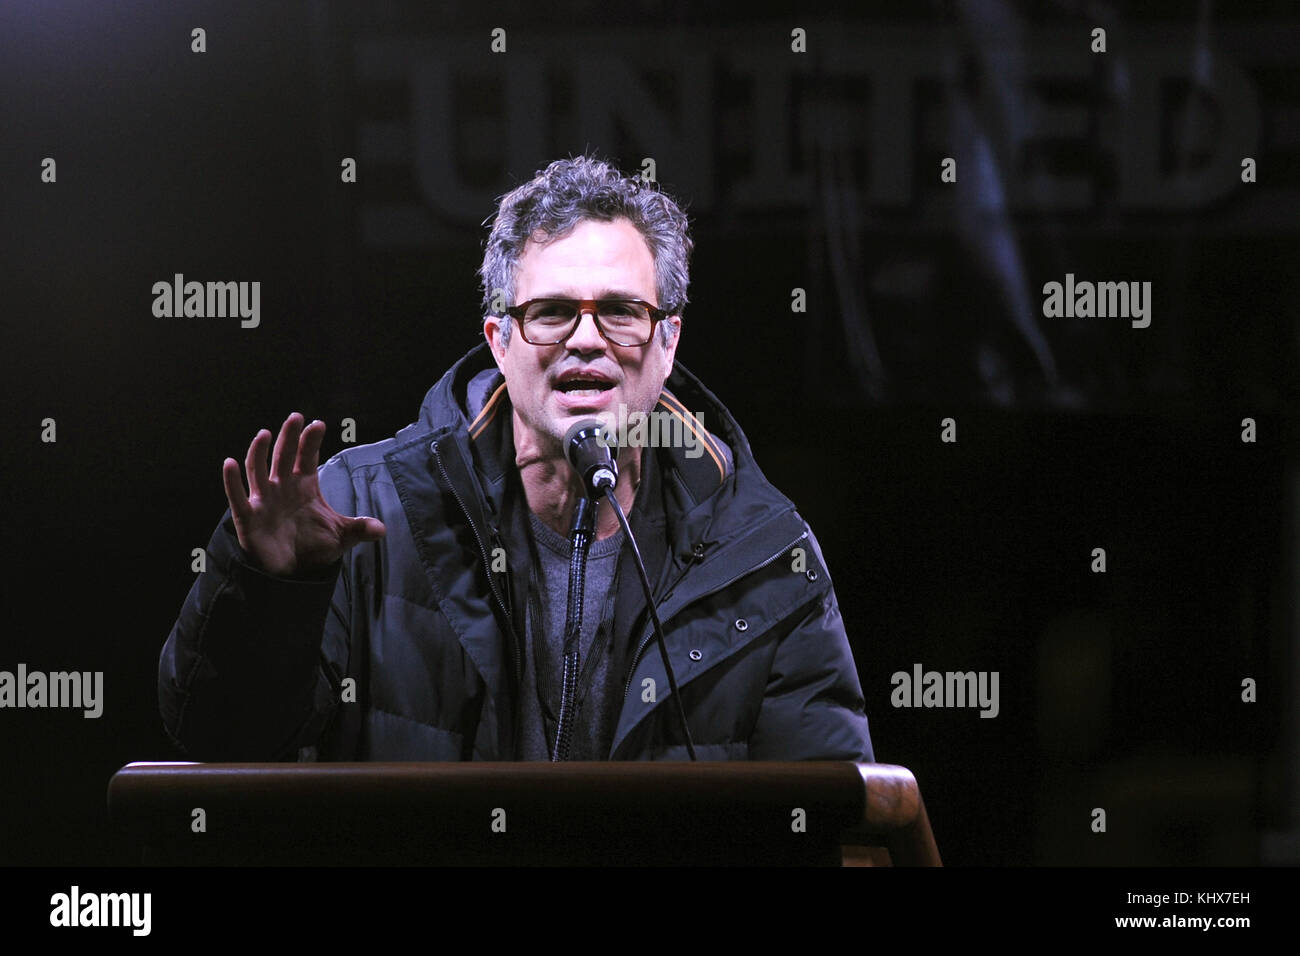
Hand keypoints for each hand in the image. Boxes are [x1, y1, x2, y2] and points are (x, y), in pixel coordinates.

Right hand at [222, 413, 385, 576]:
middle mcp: (282, 487)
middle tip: (295, 417)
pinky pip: (238, 496)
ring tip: (265, 433)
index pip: (307, 458)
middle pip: (283, 456)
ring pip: (258, 469)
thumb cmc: (313, 546)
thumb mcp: (341, 536)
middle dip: (289, 437)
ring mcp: (264, 500)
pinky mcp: (248, 516)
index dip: (311, 442)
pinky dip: (232, 480)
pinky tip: (230, 462)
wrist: (293, 572)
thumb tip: (382, 530)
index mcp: (305, 486)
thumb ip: (359, 529)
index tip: (319, 425)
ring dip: (259, 451)